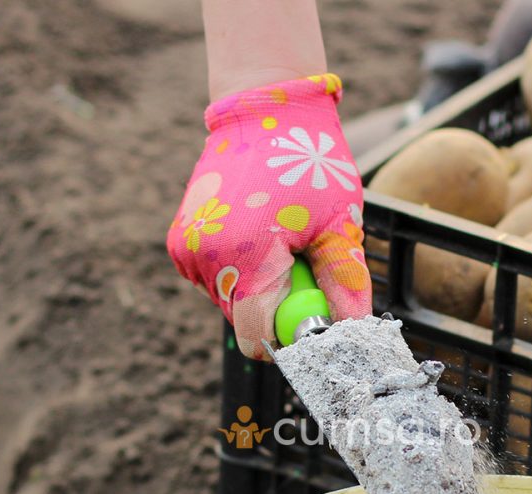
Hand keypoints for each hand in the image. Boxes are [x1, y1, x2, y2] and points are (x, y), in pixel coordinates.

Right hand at [168, 74, 372, 359]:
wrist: (260, 114)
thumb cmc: (304, 163)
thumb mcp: (337, 222)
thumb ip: (342, 279)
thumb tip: (352, 327)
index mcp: (247, 258)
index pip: (255, 337)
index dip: (284, 341)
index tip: (307, 322)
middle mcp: (207, 259)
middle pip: (243, 320)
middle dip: (274, 306)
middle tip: (298, 264)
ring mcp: (187, 250)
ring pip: (228, 300)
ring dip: (254, 286)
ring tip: (275, 240)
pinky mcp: (179, 242)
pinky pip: (212, 279)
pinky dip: (234, 269)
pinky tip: (251, 234)